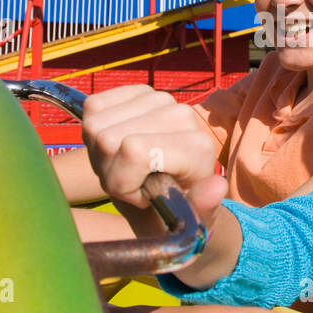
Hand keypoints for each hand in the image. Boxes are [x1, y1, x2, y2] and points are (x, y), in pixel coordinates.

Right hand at [80, 85, 226, 236]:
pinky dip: (94, 130)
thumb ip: (202, 207)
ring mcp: (162, 99)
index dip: (123, 184)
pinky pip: (95, 106)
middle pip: (109, 139)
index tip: (141, 197)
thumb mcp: (187, 222)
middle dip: (111, 171)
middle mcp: (183, 115)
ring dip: (102, 155)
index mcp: (199, 148)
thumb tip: (217, 188)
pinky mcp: (139, 90)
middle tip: (131, 184)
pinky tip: (116, 145)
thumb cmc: (173, 213)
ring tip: (126, 168)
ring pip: (98, 125)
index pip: (133, 151)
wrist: (169, 194)